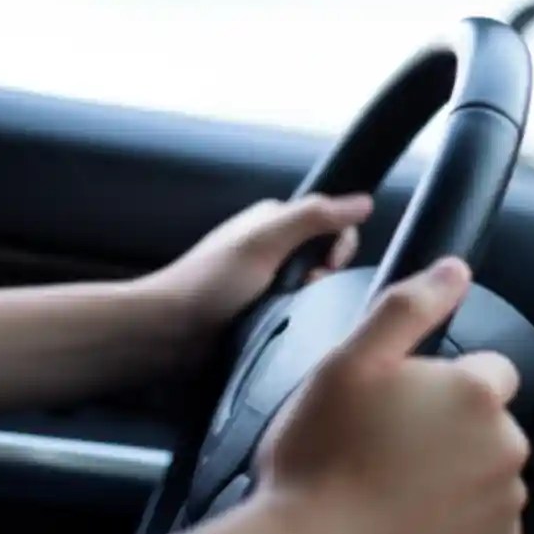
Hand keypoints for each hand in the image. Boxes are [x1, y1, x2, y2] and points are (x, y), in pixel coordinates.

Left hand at [146, 193, 372, 339]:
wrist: (168, 331)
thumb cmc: (212, 281)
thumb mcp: (266, 242)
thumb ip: (315, 218)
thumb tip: (365, 201)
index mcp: (274, 220)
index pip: (332, 225)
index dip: (339, 247)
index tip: (326, 269)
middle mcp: (272, 245)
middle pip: (326, 257)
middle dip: (325, 277)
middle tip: (305, 294)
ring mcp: (267, 280)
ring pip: (314, 287)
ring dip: (312, 302)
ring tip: (292, 314)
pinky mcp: (262, 311)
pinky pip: (298, 311)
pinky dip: (298, 318)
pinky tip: (287, 327)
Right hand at [251, 257, 529, 533]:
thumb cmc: (322, 458)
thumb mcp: (352, 362)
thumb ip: (409, 307)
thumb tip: (455, 270)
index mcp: (477, 393)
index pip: (487, 369)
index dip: (441, 382)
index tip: (401, 406)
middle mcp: (506, 446)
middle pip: (488, 421)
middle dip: (449, 426)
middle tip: (387, 447)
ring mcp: (504, 503)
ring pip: (486, 469)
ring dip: (454, 472)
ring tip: (392, 486)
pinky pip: (484, 519)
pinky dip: (457, 518)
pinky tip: (408, 520)